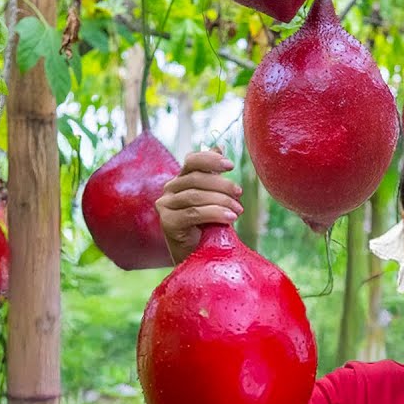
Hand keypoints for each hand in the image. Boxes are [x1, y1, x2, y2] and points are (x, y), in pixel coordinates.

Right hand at [154, 147, 244, 262]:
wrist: (197, 259)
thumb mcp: (213, 199)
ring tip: (238, 211)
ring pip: (196, 196)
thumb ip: (213, 176)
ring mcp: (165, 206)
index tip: (230, 166)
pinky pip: (193, 213)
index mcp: (181, 181)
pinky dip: (214, 213)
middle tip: (239, 194)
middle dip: (222, 185)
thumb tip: (218, 145)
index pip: (192, 160)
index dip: (210, 159)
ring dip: (221, 201)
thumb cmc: (207, 229)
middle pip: (196, 178)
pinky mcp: (167, 223)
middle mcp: (169, 190)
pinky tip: (230, 218)